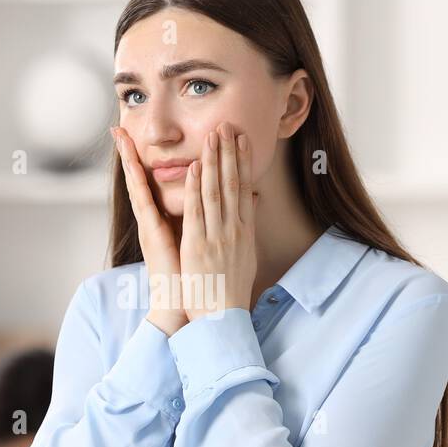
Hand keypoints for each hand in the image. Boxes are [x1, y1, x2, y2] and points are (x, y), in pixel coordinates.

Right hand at [111, 125, 188, 336]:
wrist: (182, 305)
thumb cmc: (190, 277)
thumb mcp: (195, 240)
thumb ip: (201, 218)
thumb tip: (220, 201)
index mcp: (160, 219)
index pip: (149, 181)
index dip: (142, 158)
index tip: (133, 135)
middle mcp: (151, 220)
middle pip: (137, 179)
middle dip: (127, 153)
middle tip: (117, 127)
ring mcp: (148, 228)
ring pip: (137, 187)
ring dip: (130, 160)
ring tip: (121, 136)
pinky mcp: (152, 237)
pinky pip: (148, 206)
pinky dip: (146, 185)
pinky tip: (138, 166)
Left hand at [180, 122, 256, 321]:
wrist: (221, 319)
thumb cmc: (229, 293)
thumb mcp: (244, 260)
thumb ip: (244, 233)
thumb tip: (250, 210)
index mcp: (244, 233)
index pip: (245, 190)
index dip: (243, 163)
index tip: (242, 140)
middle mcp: (234, 231)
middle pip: (233, 184)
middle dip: (230, 153)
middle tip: (227, 127)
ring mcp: (217, 237)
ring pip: (217, 192)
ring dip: (215, 162)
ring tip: (214, 136)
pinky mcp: (198, 246)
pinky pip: (198, 212)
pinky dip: (197, 188)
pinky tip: (197, 167)